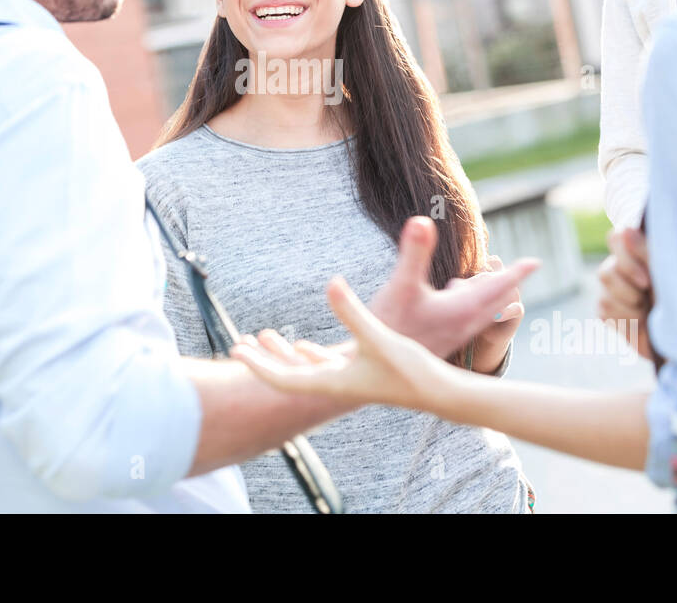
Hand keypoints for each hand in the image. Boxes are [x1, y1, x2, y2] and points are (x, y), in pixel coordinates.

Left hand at [231, 277, 452, 410]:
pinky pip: (324, 365)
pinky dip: (309, 354)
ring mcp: (347, 380)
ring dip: (283, 354)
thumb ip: (352, 311)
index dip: (258, 365)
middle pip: (287, 375)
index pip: (283, 378)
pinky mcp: (361, 372)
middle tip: (236, 344)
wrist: (440, 392)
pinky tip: (303, 345)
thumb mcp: (378, 336)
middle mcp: (335, 384)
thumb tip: (331, 282)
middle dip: (261, 360)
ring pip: (304, 369)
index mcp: (332, 382)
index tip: (236, 350)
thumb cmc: (411, 370)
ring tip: (263, 336)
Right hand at [367, 217, 538, 358]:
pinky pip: (473, 319)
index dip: (517, 272)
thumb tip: (421, 220)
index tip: (536, 262)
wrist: (375, 365)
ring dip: (492, 293)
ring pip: (487, 311)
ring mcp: (457, 333)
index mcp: (463, 308)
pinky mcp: (445, 339)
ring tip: (489, 276)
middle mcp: (466, 323)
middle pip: (499, 300)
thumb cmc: (389, 324)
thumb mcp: (400, 284)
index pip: (498, 286)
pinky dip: (477, 303)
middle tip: (519, 265)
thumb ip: (414, 252)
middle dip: (507, 281)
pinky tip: (457, 294)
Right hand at [597, 226, 652, 358]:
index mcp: (638, 251)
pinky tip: (641, 324)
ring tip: (649, 314)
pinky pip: (604, 314)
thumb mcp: (669, 272)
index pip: (615, 239)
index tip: (647, 281)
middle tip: (649, 300)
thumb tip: (625, 230)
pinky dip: (626, 322)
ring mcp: (612, 291)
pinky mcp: (608, 313)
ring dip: (630, 309)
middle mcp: (621, 268)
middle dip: (629, 291)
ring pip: (605, 297)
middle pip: (606, 272)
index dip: (626, 261)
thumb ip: (646, 251)